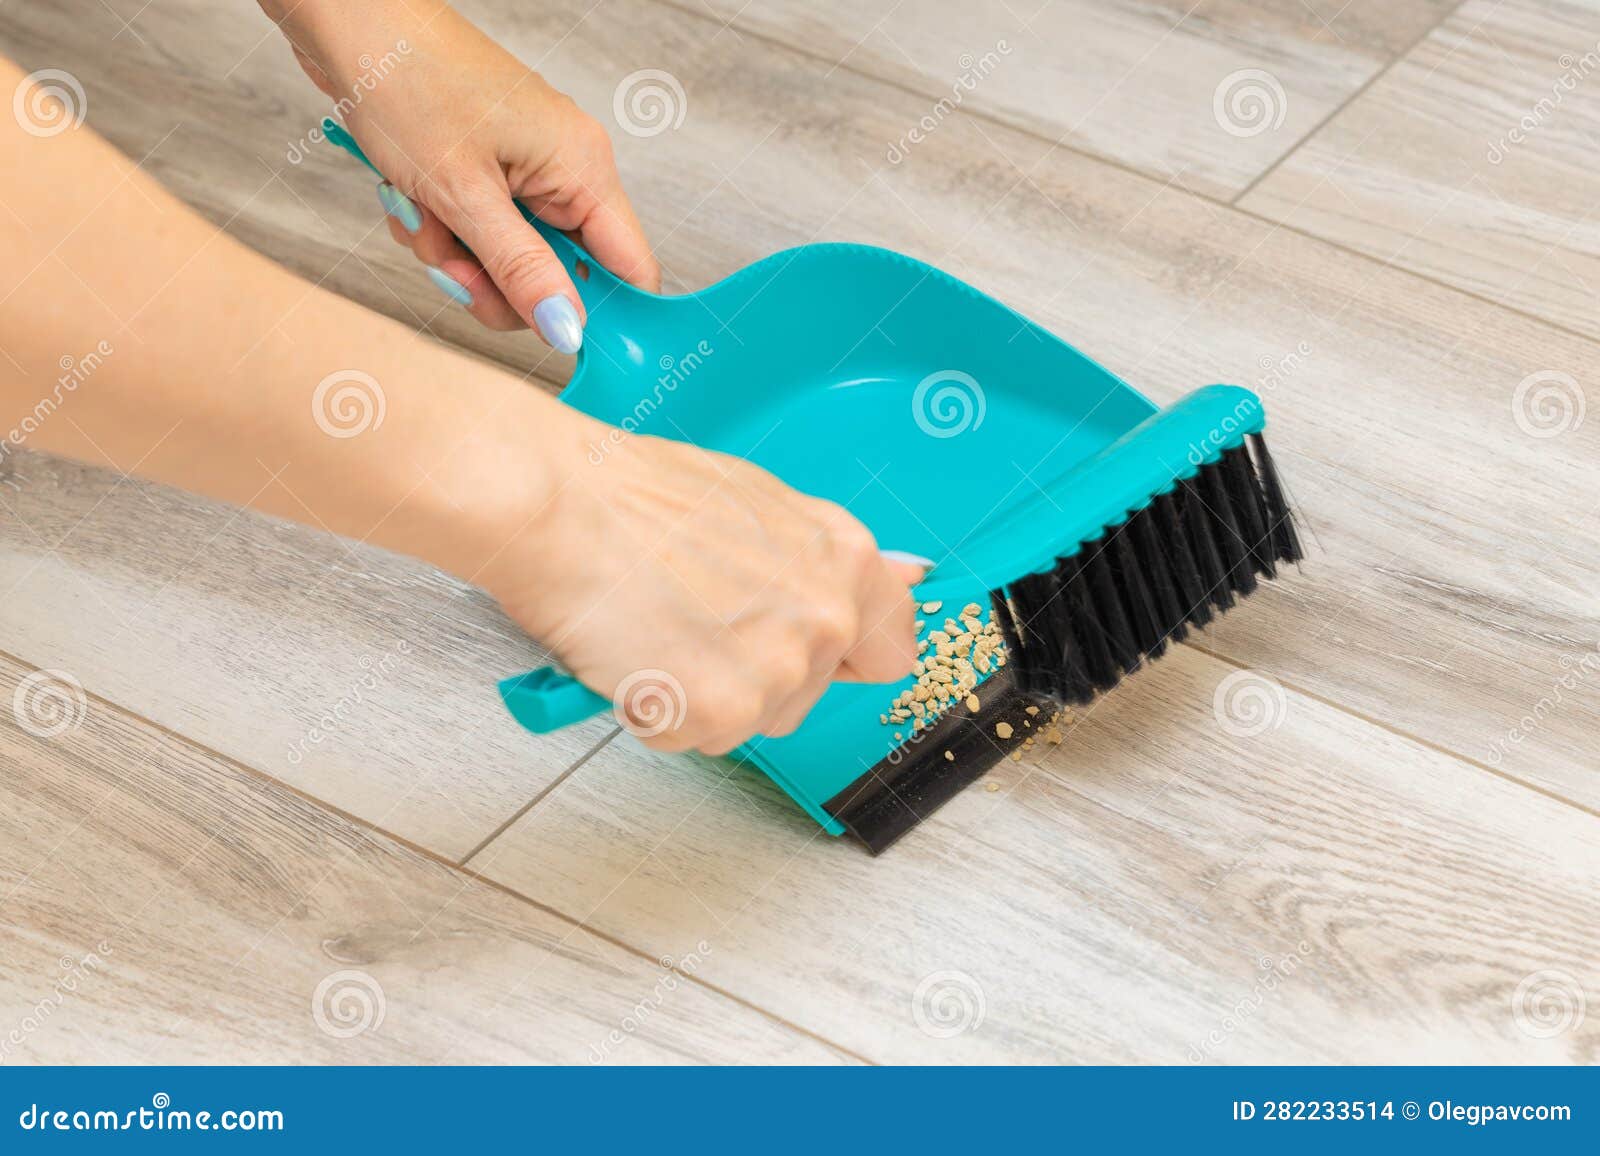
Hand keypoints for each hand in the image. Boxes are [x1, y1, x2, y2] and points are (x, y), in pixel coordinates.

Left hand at [269, 0, 658, 347]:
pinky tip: (413, 199)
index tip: (561, 344)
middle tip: (454, 267)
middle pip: (561, 275)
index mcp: (583, 166)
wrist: (349, 21)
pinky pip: (480, 233)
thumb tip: (569, 332)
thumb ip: (522, 271)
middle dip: (500, 285)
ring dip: (458, 256)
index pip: (632, 270)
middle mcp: (565, 168)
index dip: (604, 317)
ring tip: (421, 213)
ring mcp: (526, 169)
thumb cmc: (407, 83)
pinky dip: (442, 230)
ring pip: (511, 261)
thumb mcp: (463, 195)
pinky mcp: (489, 168)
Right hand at [482, 424, 924, 753]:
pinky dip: (656, 712)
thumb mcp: (758, 502)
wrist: (561, 507)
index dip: (848, 656)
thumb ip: (822, 557)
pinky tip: (633, 656)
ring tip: (656, 629)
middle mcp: (826, 618)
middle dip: (753, 674)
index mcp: (846, 560)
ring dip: (704, 695)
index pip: (892, 649)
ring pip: (749, 721)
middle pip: (807, 694)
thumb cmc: (635, 494)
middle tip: (692, 621)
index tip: (808, 650)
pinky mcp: (721, 712)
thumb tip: (900, 576)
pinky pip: (692, 738)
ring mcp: (778, 671)